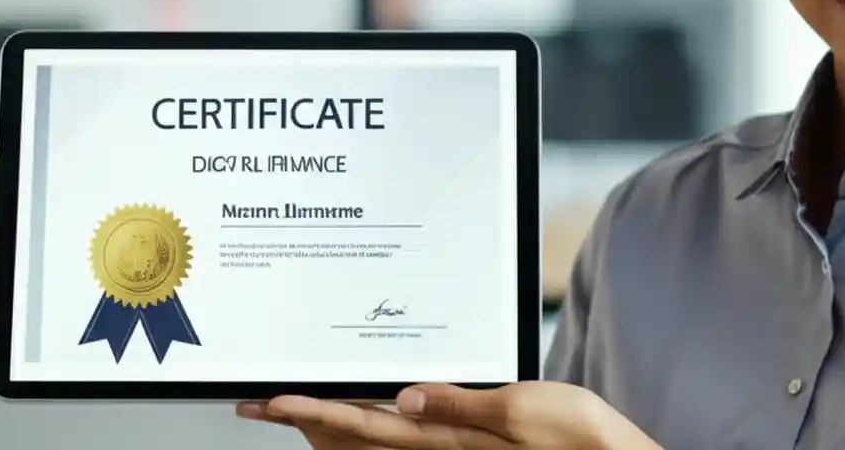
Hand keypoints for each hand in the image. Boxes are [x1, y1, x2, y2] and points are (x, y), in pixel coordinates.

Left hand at [236, 381, 660, 449]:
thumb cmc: (581, 442)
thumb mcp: (525, 412)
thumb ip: (462, 405)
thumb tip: (403, 400)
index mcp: (447, 445)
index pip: (361, 427)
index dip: (310, 413)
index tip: (268, 402)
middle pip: (355, 443)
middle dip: (307, 422)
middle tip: (264, 403)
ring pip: (376, 446)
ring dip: (333, 428)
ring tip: (299, 407)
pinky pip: (405, 447)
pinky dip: (373, 431)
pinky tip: (371, 415)